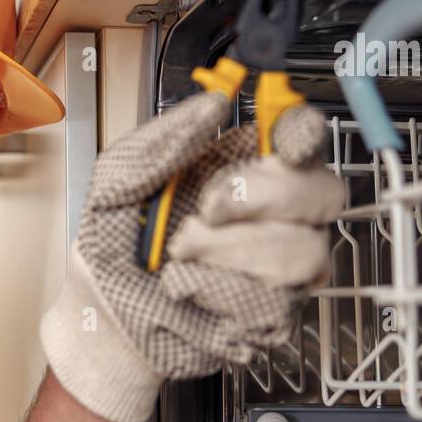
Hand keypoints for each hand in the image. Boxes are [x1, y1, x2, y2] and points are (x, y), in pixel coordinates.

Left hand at [39, 93, 343, 421]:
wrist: (100, 313)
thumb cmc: (113, 247)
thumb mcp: (118, 180)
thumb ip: (163, 138)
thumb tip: (213, 103)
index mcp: (242, 169)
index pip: (300, 137)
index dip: (305, 133)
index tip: (287, 143)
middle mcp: (273, 215)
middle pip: (320, 192)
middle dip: (260, 199)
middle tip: (205, 212)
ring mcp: (280, 268)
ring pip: (303, 252)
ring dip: (230, 252)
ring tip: (181, 257)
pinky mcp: (272, 317)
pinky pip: (274, 303)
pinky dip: (218, 294)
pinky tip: (187, 290)